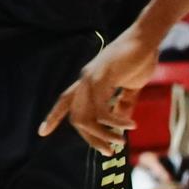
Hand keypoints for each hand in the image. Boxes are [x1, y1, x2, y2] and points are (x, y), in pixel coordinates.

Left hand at [39, 25, 159, 155]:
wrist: (147, 38)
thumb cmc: (140, 58)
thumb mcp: (131, 86)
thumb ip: (124, 103)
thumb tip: (122, 123)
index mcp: (88, 81)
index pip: (65, 101)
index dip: (53, 117)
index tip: (42, 132)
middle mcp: (84, 80)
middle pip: (76, 117)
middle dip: (90, 138)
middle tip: (109, 151)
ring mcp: (91, 78)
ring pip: (86, 117)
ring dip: (102, 134)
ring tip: (120, 142)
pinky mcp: (102, 77)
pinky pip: (101, 109)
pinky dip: (114, 122)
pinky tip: (129, 125)